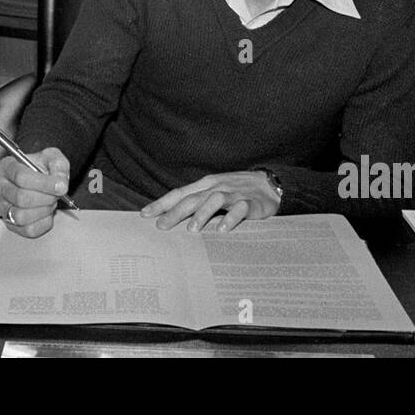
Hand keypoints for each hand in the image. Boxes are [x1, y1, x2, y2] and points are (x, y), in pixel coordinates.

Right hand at [0, 148, 69, 238]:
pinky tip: (47, 212)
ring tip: (50, 202)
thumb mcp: (54, 158)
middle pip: (20, 197)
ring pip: (21, 216)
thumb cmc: (45, 168)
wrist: (44, 183)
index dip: (43, 183)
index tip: (60, 186)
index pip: (20, 176)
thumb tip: (60, 185)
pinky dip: (44, 223)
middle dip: (45, 198)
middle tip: (56, 195)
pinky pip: (28, 230)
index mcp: (6, 166)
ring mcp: (2, 207)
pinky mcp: (10, 224)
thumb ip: (59, 167)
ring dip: (43, 210)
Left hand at [141, 172, 279, 232]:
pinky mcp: (251, 203)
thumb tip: (171, 217)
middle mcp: (216, 187)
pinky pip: (240, 209)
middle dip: (175, 212)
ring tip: (191, 229)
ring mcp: (234, 194)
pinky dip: (231, 219)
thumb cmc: (237, 191)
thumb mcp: (215, 193)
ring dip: (202, 214)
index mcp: (205, 185)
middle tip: (161, 226)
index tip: (144, 215)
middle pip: (192, 198)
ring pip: (214, 200)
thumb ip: (197, 202)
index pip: (180, 193)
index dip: (162, 203)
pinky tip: (223, 230)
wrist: (270, 184)